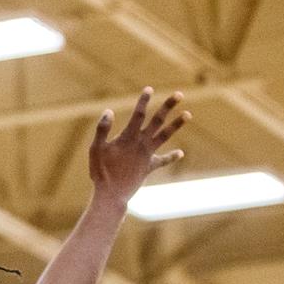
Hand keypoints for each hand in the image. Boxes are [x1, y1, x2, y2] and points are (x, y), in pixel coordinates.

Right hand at [89, 88, 189, 205]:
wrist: (112, 195)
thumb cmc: (101, 172)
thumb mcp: (95, 149)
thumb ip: (102, 129)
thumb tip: (109, 111)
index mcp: (128, 138)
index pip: (139, 115)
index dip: (144, 101)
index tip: (149, 88)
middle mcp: (142, 144)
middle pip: (158, 121)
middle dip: (168, 107)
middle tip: (179, 94)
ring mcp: (147, 155)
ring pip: (165, 136)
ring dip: (177, 125)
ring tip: (188, 114)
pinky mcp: (149, 167)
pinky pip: (162, 161)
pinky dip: (171, 157)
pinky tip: (181, 153)